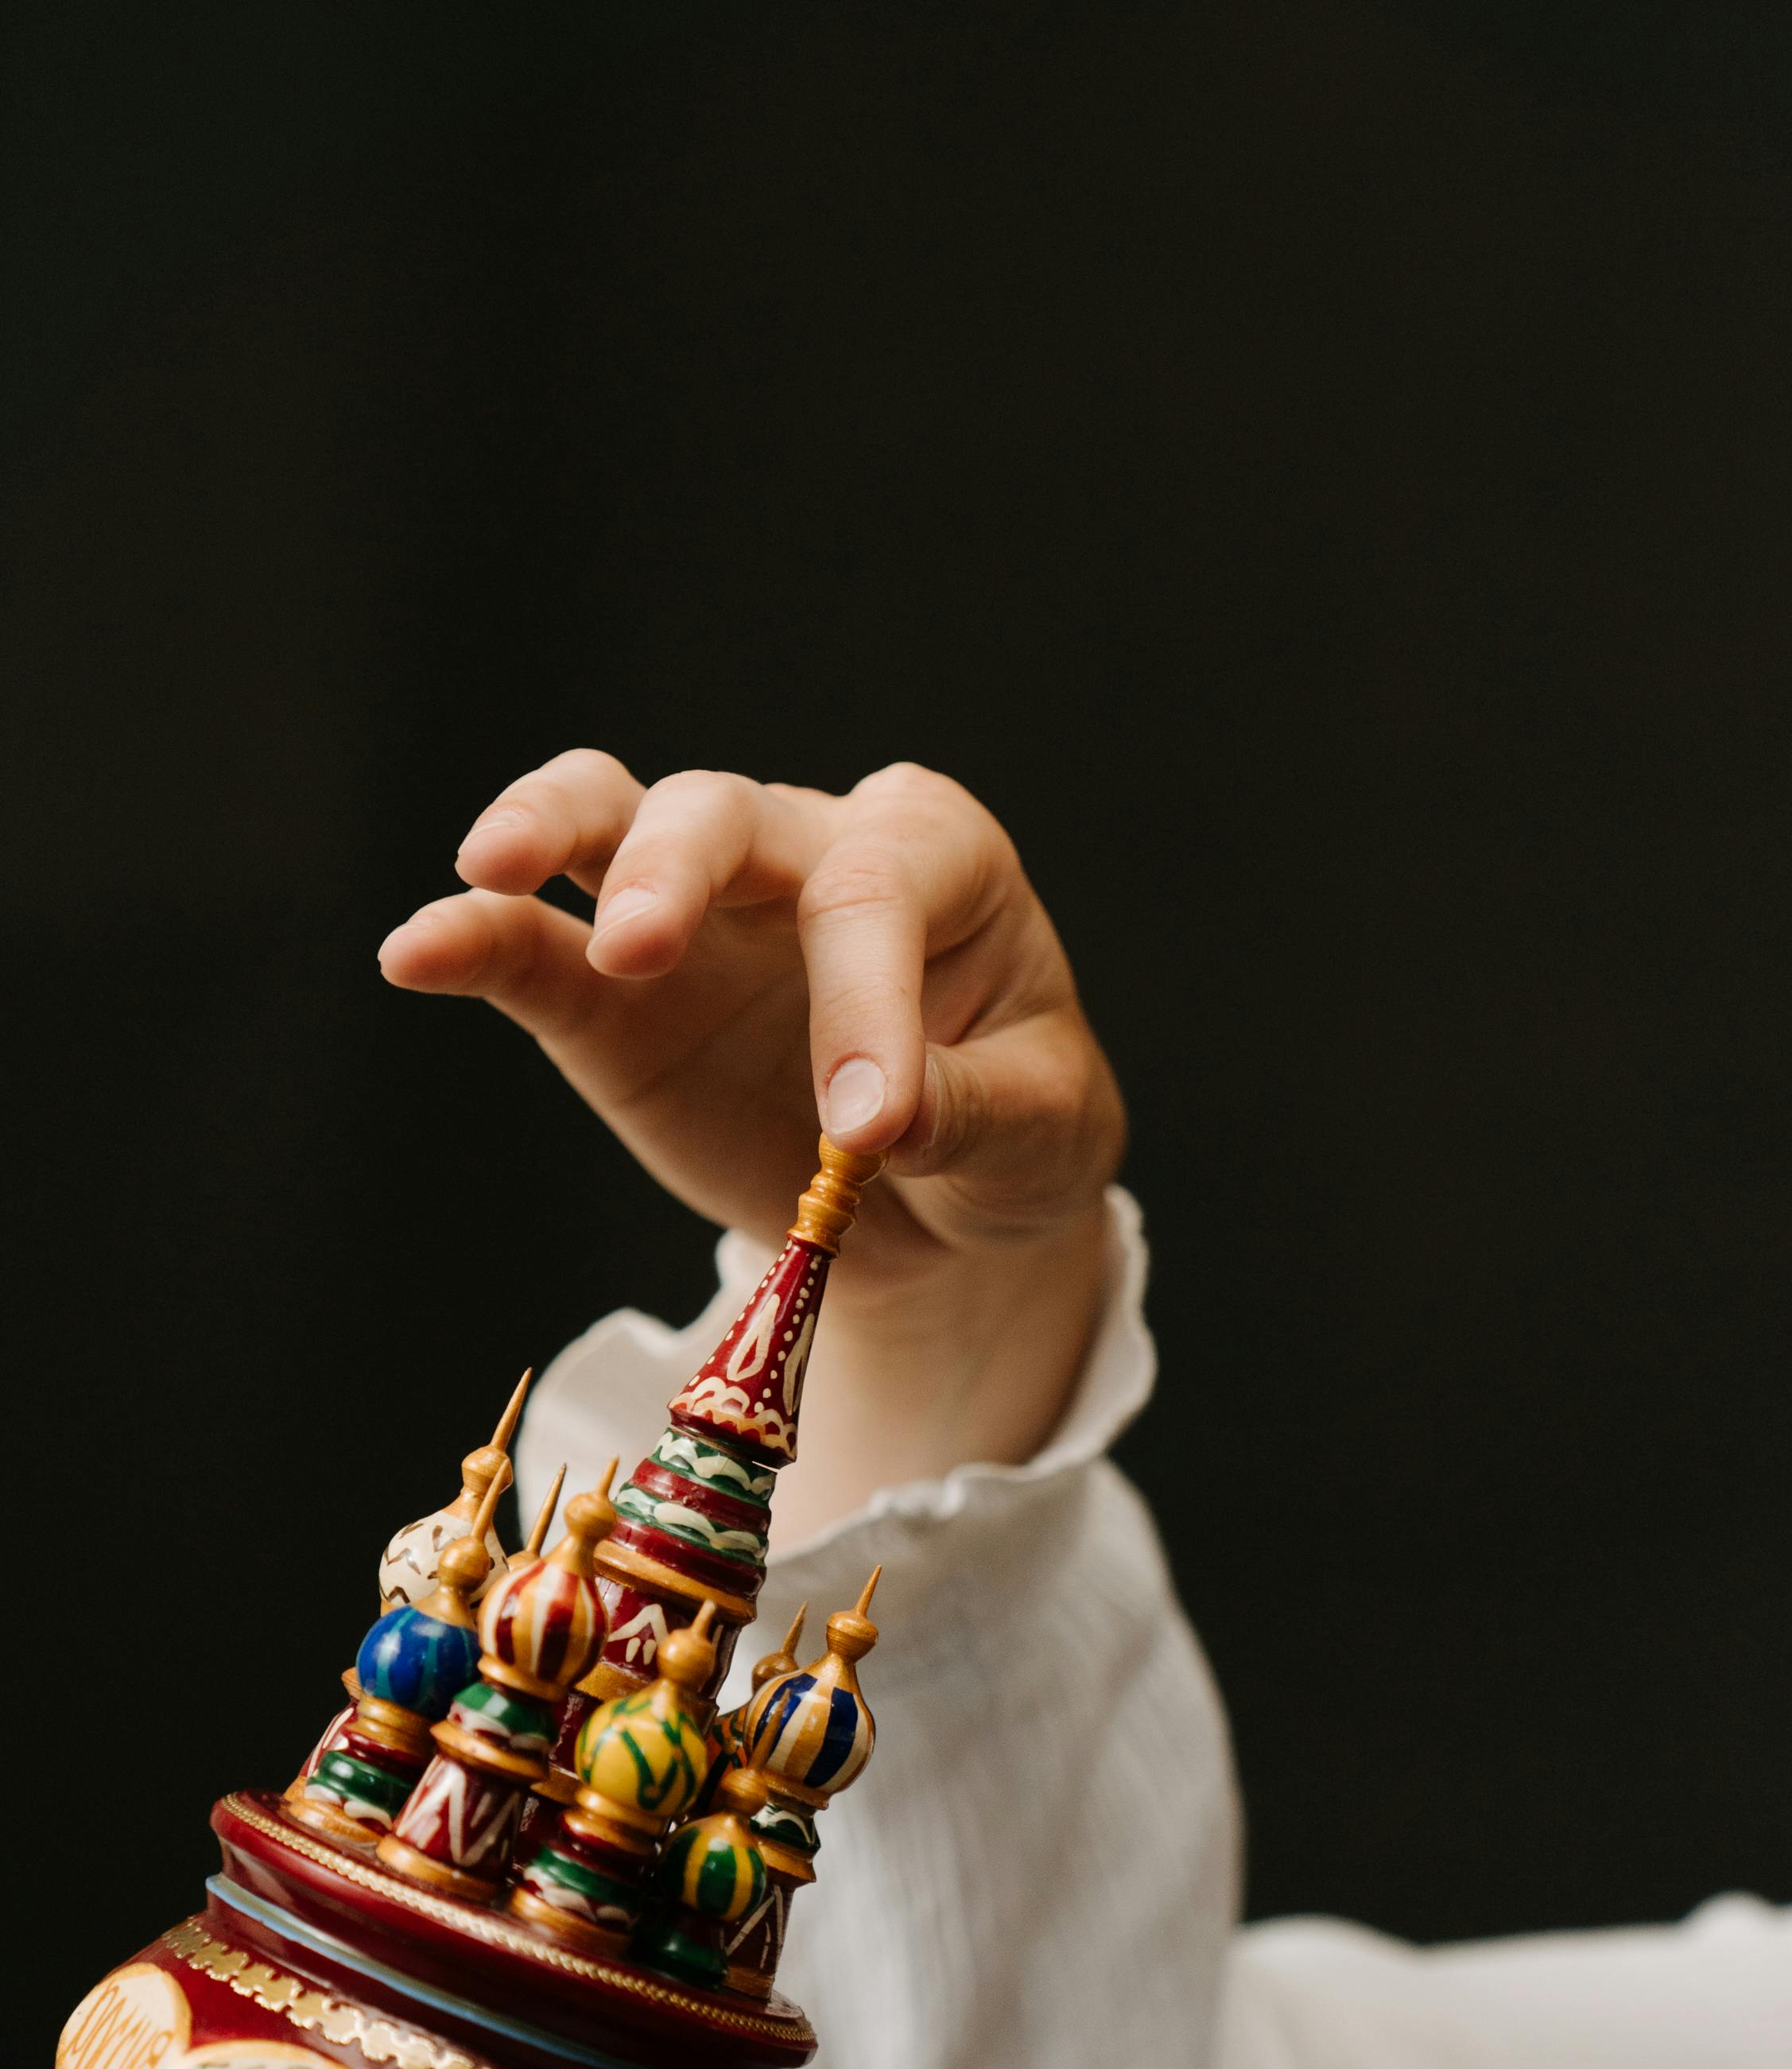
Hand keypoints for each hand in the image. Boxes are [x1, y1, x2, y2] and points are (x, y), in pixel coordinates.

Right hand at [379, 753, 1126, 1529]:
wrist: (947, 1201)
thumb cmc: (1012, 1126)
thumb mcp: (1044, 1131)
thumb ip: (972, 1111)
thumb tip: (878, 1122)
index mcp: (936, 857)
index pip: (878, 891)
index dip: (866, 1004)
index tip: (867, 1130)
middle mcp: (806, 851)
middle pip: (722, 811)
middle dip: (673, 867)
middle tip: (641, 947)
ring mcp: (696, 912)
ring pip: (610, 817)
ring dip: (547, 832)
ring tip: (491, 872)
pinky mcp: (611, 995)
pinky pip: (531, 947)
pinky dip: (470, 937)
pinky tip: (414, 950)